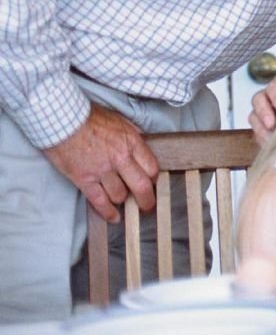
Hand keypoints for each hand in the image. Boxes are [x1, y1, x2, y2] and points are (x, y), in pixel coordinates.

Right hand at [41, 105, 158, 223]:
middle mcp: (120, 158)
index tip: (152, 184)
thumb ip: (131, 138)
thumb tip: (140, 149)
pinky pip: (99, 201)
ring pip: (120, 195)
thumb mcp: (119, 122)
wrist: (62, 120)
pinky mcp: (84, 179)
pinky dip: (107, 212)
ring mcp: (102, 170)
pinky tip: (113, 217)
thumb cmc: (89, 118)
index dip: (153, 180)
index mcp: (131, 142)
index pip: (151, 168)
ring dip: (122, 200)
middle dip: (146, 200)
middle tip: (147, 206)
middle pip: (141, 186)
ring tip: (122, 201)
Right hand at [248, 73, 275, 145]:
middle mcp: (275, 98)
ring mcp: (268, 114)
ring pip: (254, 115)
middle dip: (263, 111)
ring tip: (271, 137)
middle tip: (271, 124)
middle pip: (259, 98)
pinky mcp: (265, 130)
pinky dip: (262, 138)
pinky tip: (271, 144)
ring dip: (260, 126)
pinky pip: (256, 132)